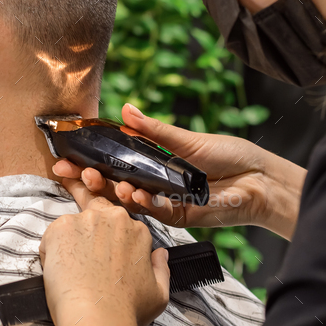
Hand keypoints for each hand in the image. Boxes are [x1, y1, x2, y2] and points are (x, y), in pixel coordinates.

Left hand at [39, 193, 169, 325]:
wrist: (97, 319)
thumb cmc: (127, 311)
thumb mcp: (159, 294)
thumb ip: (161, 269)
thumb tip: (160, 253)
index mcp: (138, 230)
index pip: (119, 226)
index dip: (110, 244)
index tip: (104, 262)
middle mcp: (114, 218)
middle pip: (97, 219)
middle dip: (91, 238)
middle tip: (87, 266)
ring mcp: (86, 220)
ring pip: (74, 227)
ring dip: (72, 244)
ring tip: (73, 272)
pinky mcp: (61, 228)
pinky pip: (52, 235)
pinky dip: (52, 251)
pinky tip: (60, 271)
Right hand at [52, 103, 305, 240]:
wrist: (259, 177)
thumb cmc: (228, 156)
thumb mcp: (186, 139)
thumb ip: (153, 130)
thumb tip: (126, 110)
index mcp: (151, 165)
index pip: (113, 165)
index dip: (89, 163)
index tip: (66, 158)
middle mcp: (153, 185)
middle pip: (114, 186)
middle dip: (93, 181)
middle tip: (77, 173)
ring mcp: (164, 202)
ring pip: (131, 202)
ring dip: (116, 194)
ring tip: (110, 184)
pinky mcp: (180, 215)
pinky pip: (156, 212)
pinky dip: (144, 204)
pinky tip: (135, 195)